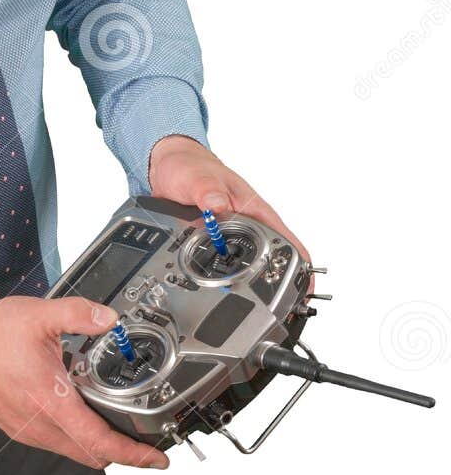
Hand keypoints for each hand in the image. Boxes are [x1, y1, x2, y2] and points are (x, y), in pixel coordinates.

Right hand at [0, 295, 170, 469]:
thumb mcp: (41, 315)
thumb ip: (80, 314)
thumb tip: (109, 318)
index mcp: (51, 402)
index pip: (99, 443)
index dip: (133, 455)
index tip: (157, 458)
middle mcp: (40, 425)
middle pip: (92, 456)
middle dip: (122, 453)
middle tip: (144, 440)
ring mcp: (28, 431)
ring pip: (75, 453)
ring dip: (97, 445)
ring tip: (115, 423)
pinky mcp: (20, 429)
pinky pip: (57, 445)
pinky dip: (77, 439)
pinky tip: (81, 413)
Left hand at [148, 135, 314, 294]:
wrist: (170, 168)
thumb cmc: (190, 167)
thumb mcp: (196, 178)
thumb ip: (206, 190)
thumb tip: (216, 203)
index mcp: (254, 210)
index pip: (285, 238)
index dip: (299, 264)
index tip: (305, 285)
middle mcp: (247, 225)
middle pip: (270, 258)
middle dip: (274, 282)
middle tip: (275, 308)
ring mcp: (232, 235)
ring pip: (246, 264)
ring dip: (246, 282)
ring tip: (246, 304)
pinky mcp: (216, 242)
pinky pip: (224, 263)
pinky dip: (222, 277)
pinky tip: (219, 291)